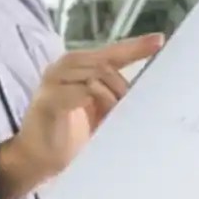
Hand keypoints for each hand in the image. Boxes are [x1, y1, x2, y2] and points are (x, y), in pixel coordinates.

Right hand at [0, 33, 164, 198]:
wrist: (39, 158)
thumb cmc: (71, 134)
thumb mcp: (100, 112)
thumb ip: (116, 97)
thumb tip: (146, 91)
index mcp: (76, 67)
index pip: (110, 53)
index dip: (134, 47)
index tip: (159, 40)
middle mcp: (63, 68)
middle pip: (104, 64)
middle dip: (122, 87)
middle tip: (127, 110)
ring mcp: (52, 82)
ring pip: (94, 75)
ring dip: (110, 97)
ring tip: (111, 117)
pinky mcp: (47, 100)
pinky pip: (77, 92)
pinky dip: (92, 102)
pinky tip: (95, 116)